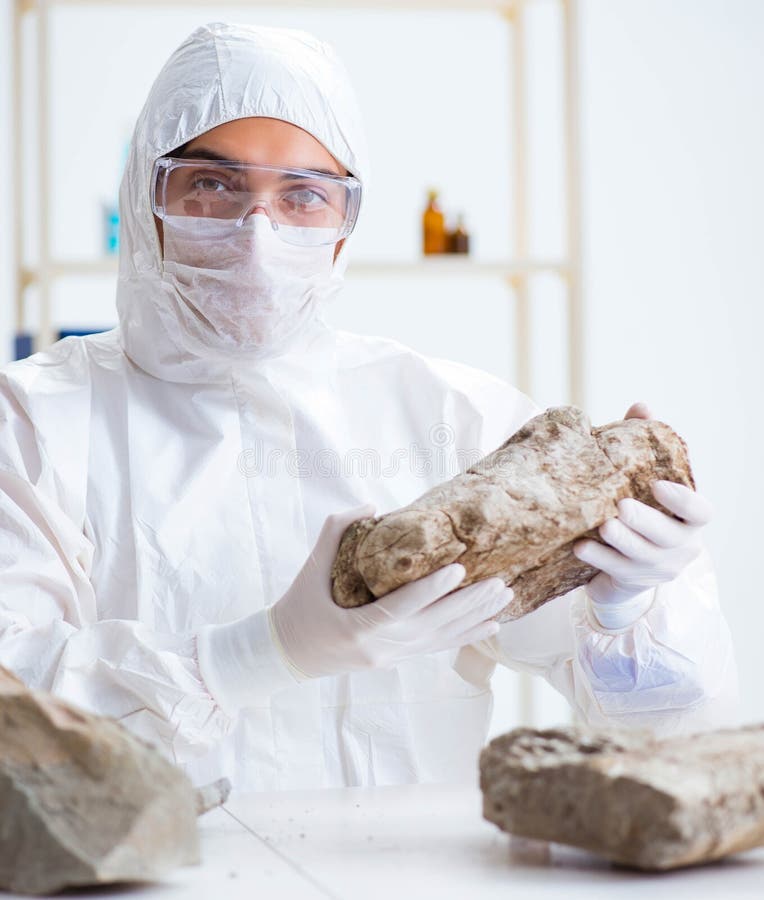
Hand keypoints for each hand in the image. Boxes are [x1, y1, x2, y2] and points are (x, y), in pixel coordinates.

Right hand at [270, 504, 512, 677]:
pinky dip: (467, 636)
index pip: (401, 607)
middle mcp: (380, 649)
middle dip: (469, 604)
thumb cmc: (299, 606)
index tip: (460, 568)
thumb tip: (373, 505)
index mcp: (357, 628)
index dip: (432, 590)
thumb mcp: (310, 567)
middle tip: (499, 582)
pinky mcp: (397, 661)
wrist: (289, 653)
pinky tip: (492, 625)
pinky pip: (438, 648)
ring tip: (504, 597)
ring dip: (475, 618)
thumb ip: (336, 531)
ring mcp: (391, 658)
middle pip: (433, 626)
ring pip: (441, 638)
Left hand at [572, 402, 712, 628]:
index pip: (700, 512)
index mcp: (688, 518)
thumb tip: (642, 406)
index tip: (657, 485)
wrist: (620, 559)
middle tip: (622, 507)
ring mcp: (660, 568)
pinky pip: (617, 572)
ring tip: (602, 526)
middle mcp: (682, 545)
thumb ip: (643, 443)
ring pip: (643, 557)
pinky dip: (599, 558)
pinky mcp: (634, 582)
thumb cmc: (635, 505)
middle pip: (669, 536)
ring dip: (622, 542)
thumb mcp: (638, 476)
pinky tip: (580, 547)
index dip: (683, 501)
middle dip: (646, 522)